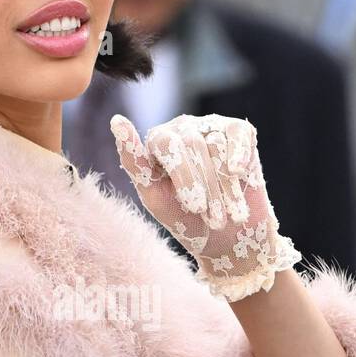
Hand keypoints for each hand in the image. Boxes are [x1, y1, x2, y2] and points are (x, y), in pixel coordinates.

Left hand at [110, 112, 301, 300]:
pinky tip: (239, 174)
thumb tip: (116, 120)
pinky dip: (240, 155)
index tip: (193, 206)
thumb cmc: (186, 219)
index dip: (183, 177)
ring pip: (217, 146)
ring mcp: (210, 126)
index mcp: (157, 141)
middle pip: (192, 145)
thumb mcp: (154, 197)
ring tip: (230, 215)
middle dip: (204, 187)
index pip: (166, 145)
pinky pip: (237, 135)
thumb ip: (134, 162)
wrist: (229, 236)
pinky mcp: (237, 130)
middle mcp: (182, 128)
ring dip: (225, 187)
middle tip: (213, 220)